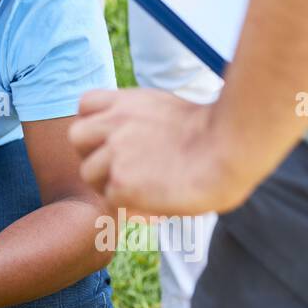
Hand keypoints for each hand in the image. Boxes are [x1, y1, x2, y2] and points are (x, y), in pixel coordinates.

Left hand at [69, 88, 257, 216]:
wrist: (230, 148)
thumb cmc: (214, 133)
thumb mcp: (168, 109)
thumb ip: (141, 120)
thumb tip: (136, 140)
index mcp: (127, 102)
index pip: (85, 105)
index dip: (93, 124)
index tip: (111, 139)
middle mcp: (115, 123)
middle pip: (76, 137)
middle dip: (91, 154)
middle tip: (118, 168)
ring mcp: (115, 152)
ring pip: (88, 173)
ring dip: (109, 184)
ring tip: (141, 188)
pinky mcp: (121, 182)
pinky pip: (110, 199)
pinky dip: (128, 205)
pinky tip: (154, 203)